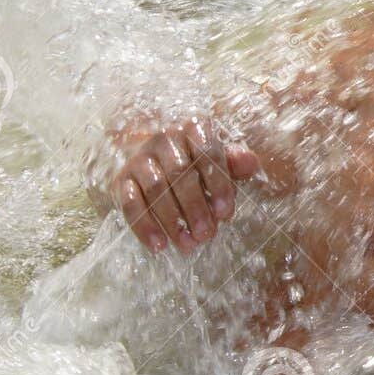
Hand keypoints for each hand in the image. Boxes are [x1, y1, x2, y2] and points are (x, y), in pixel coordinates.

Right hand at [109, 118, 259, 254]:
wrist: (153, 160)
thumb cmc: (195, 162)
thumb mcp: (218, 160)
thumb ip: (235, 163)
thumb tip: (251, 162)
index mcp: (192, 129)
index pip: (207, 153)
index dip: (218, 185)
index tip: (226, 214)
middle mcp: (164, 138)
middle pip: (180, 173)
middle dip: (195, 207)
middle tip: (206, 234)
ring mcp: (140, 157)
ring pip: (155, 188)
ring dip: (172, 220)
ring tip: (187, 244)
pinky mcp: (122, 179)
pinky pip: (130, 203)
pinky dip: (144, 226)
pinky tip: (158, 245)